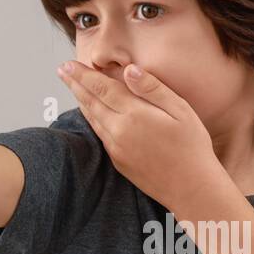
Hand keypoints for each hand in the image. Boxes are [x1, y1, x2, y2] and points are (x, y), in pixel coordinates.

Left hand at [56, 60, 220, 210]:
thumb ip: (153, 88)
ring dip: (80, 100)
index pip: (102, 88)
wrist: (191, 189)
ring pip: (92, 119)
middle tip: (61, 70)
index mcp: (134, 114)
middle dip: (74, 84)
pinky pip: (99, 134)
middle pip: (91, 102)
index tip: (67, 64)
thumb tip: (129, 69)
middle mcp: (119, 131)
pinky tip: (90, 112)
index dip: (83, 75)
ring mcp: (116, 148)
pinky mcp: (118, 161)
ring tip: (71, 86)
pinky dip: (91, 119)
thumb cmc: (192, 147)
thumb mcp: (180, 111)